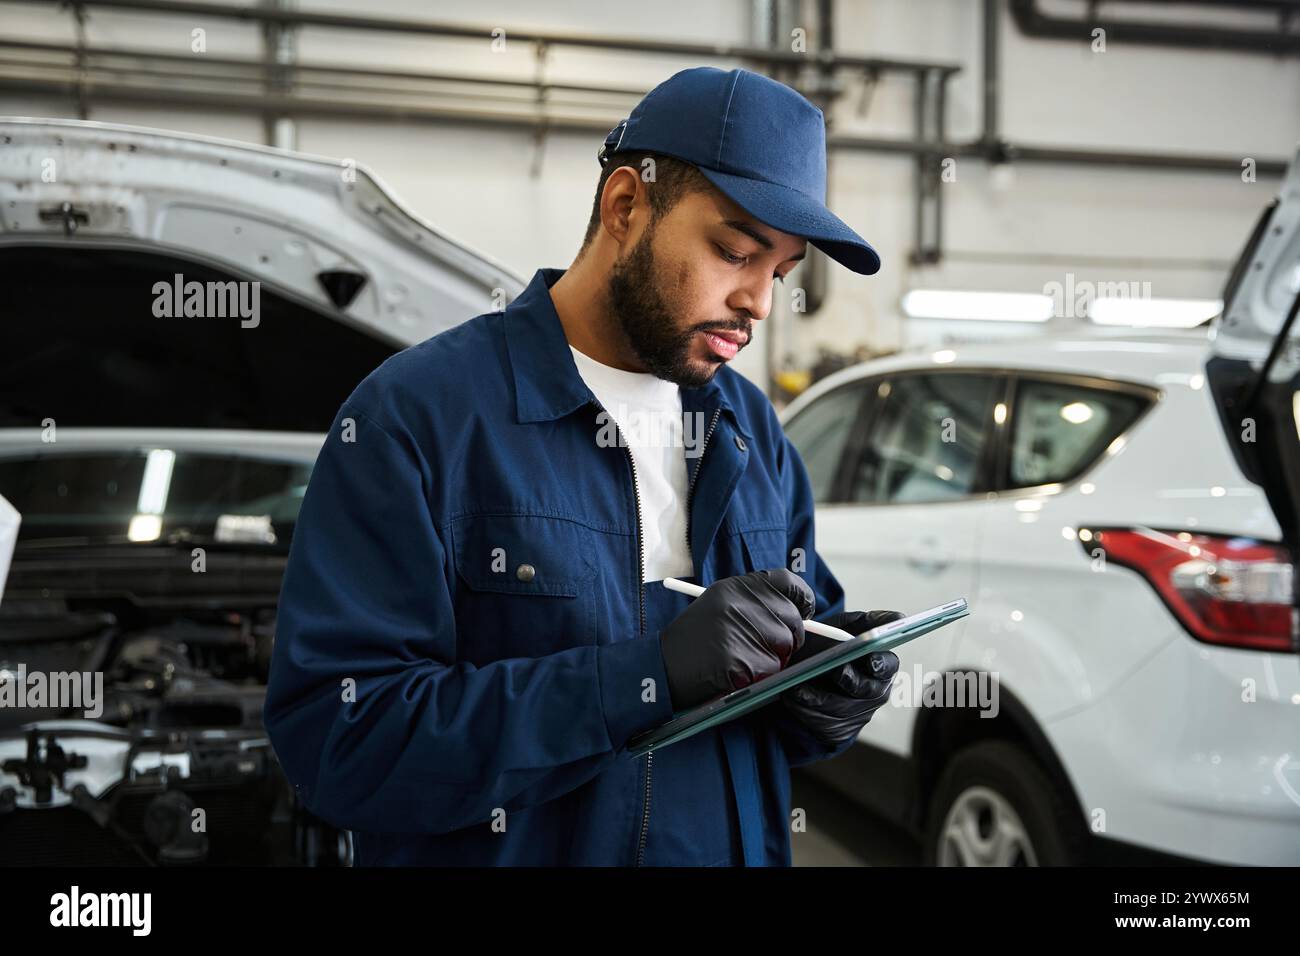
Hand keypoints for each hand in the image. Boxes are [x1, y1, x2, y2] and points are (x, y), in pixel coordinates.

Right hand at [659, 569, 812, 709]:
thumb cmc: (693, 642)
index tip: (803, 612)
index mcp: (735, 587)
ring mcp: (741, 630)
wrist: (660, 668)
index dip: (801, 599)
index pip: (788, 582)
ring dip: (771, 661)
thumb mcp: (719, 607)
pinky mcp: (741, 660)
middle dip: (787, 639)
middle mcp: (740, 603)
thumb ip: (755, 605)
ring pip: (784, 649)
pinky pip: (771, 671)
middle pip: (793, 620)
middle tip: (764, 649)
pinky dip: (759, 678)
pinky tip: (733, 674)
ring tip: (739, 660)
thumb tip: (801, 615)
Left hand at [779, 609, 902, 749]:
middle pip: (866, 690)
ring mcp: (858, 715)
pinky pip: (822, 723)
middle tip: (836, 669)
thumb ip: (869, 622)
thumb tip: (898, 617)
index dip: (880, 664)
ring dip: (819, 695)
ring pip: (840, 708)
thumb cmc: (829, 646)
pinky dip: (805, 708)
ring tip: (800, 682)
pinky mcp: (838, 730)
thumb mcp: (846, 628)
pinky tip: (793, 695)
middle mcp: (874, 693)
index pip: (889, 666)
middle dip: (850, 679)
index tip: (869, 659)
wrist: (806, 672)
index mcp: (881, 666)